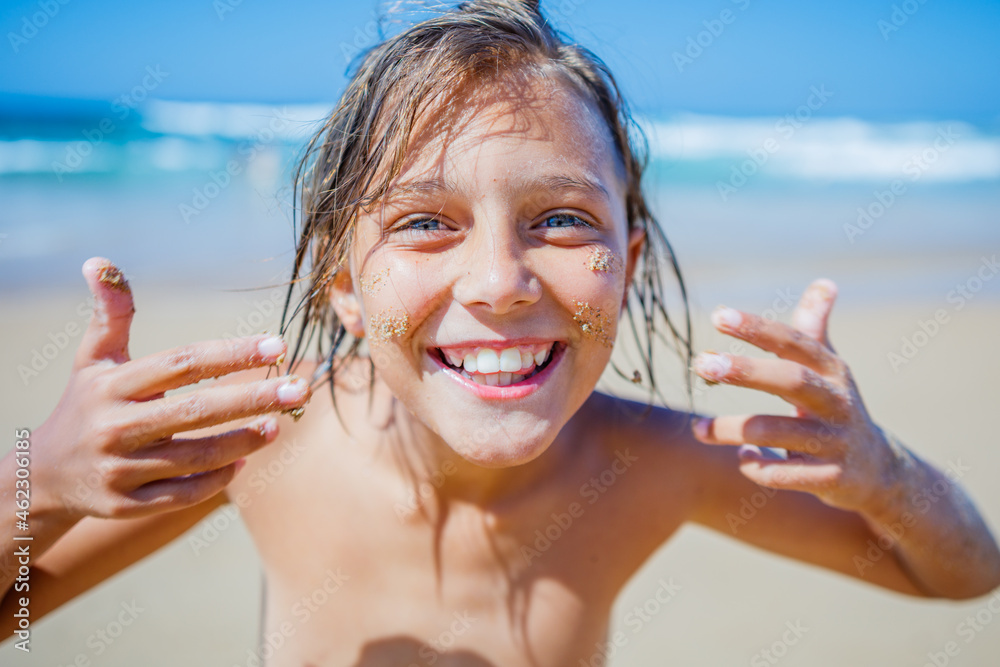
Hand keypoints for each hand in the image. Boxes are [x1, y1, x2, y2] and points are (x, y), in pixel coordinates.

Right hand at [30, 258, 310, 520]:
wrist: (42, 475)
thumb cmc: (86, 405)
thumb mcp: (93, 359)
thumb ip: (111, 314)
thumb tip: (99, 262)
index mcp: (112, 385)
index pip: (182, 364)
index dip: (231, 354)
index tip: (277, 345)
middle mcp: (115, 426)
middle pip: (196, 410)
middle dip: (253, 398)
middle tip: (298, 389)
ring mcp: (119, 469)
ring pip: (195, 457)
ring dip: (243, 441)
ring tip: (279, 424)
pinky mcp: (125, 505)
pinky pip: (182, 494)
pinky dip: (217, 480)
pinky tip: (244, 462)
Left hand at [690, 278, 902, 512]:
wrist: (877, 470)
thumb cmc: (836, 408)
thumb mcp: (829, 369)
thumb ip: (815, 329)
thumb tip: (824, 282)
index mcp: (832, 370)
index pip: (794, 342)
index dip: (758, 328)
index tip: (718, 316)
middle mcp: (838, 402)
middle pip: (791, 380)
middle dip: (745, 372)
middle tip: (701, 363)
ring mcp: (837, 441)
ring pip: (778, 432)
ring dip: (732, 429)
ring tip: (698, 429)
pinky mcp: (833, 478)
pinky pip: (785, 475)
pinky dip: (758, 467)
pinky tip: (742, 459)